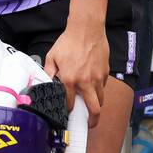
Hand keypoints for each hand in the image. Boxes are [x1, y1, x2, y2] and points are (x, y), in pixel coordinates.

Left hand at [43, 0, 109, 126]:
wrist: (87, 29)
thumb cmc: (68, 42)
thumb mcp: (52, 56)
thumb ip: (49, 72)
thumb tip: (46, 84)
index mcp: (70, 80)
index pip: (70, 104)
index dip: (68, 111)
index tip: (67, 114)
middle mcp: (86, 82)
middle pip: (94, 109)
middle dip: (92, 121)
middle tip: (89, 124)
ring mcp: (98, 78)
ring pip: (101, 99)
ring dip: (97, 105)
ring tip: (91, 106)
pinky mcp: (106, 72)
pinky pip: (103, 86)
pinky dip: (99, 89)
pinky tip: (93, 86)